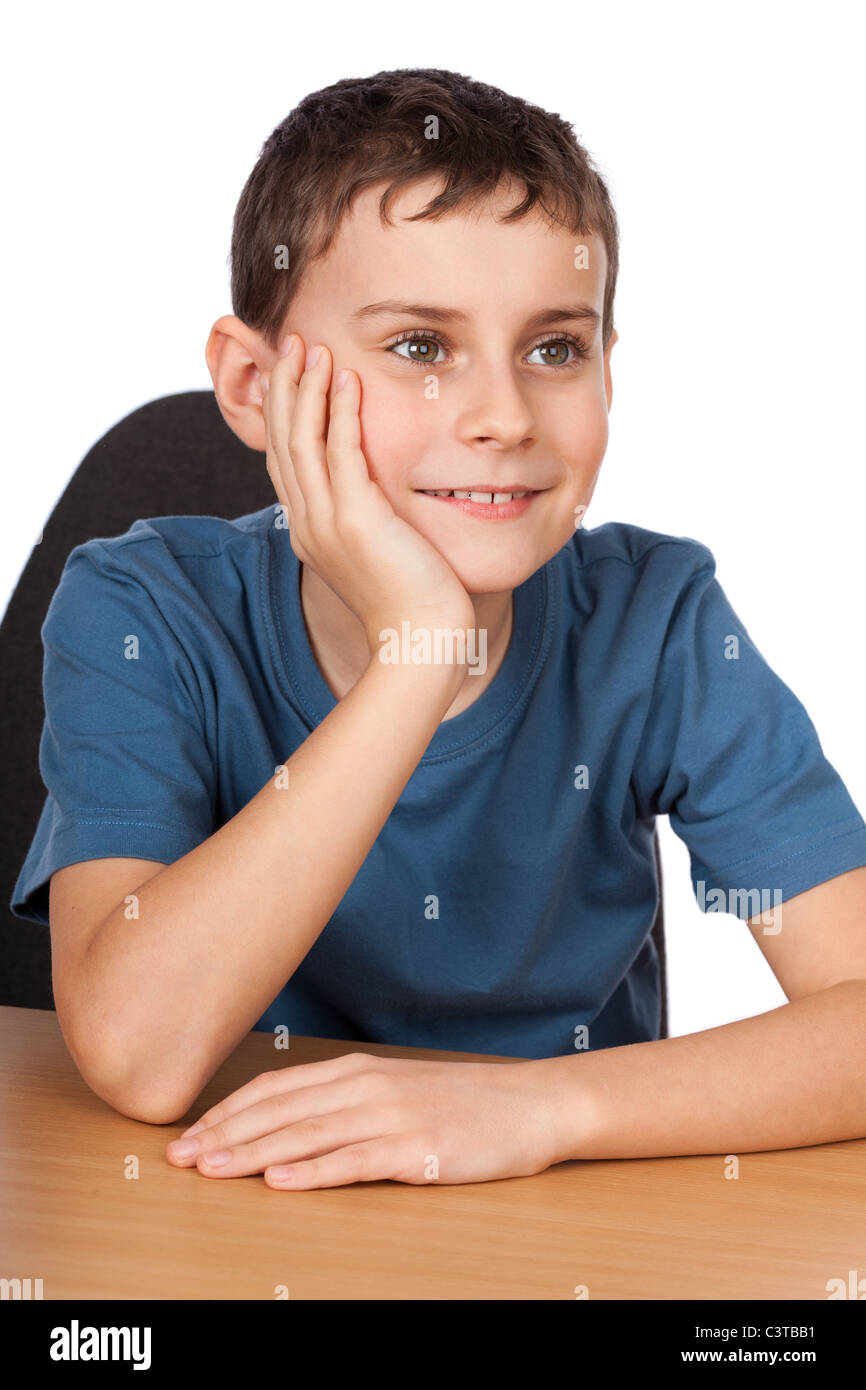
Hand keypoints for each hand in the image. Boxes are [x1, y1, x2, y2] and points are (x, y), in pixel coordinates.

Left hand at [165, 1051, 567, 1187]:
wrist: (531, 1104)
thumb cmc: (461, 1103)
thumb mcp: (395, 1090)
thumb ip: (343, 1100)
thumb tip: (287, 1121)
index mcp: (356, 1070)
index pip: (274, 1089)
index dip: (227, 1112)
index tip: (187, 1134)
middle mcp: (365, 1086)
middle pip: (279, 1111)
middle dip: (224, 1135)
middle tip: (178, 1158)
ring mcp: (391, 1115)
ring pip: (306, 1135)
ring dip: (253, 1154)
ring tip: (211, 1170)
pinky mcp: (417, 1148)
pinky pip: (354, 1161)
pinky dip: (313, 1172)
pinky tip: (281, 1183)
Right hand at [260, 336, 475, 659]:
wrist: (420, 643)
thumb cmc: (412, 604)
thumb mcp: (379, 553)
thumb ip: (369, 520)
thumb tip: (380, 499)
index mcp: (311, 531)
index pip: (287, 459)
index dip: (285, 411)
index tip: (293, 371)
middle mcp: (309, 524)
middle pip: (283, 442)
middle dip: (285, 388)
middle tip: (292, 343)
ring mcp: (328, 523)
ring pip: (302, 441)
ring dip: (306, 389)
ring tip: (311, 348)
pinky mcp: (357, 522)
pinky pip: (340, 454)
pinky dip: (339, 413)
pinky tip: (346, 380)